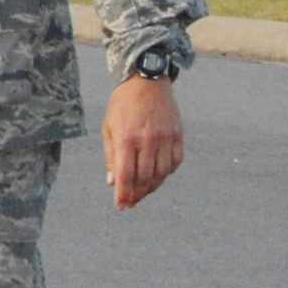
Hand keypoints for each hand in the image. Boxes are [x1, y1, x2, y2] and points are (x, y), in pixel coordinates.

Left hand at [103, 77, 182, 208]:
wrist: (146, 82)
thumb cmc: (122, 106)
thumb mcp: (109, 128)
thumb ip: (111, 156)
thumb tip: (113, 182)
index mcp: (127, 138)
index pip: (126, 174)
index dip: (123, 193)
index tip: (121, 205)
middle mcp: (148, 140)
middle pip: (145, 177)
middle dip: (137, 194)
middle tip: (130, 202)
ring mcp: (165, 138)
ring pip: (162, 173)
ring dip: (152, 187)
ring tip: (142, 192)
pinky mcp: (178, 135)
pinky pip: (175, 162)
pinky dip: (166, 173)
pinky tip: (158, 176)